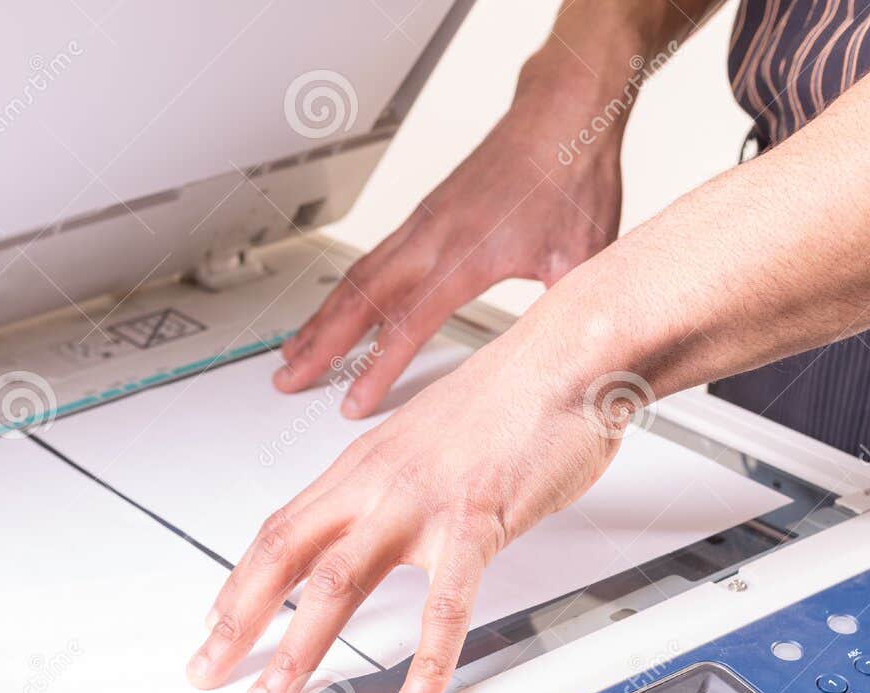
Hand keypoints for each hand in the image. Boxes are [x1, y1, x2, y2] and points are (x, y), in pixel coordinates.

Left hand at [187, 343, 628, 692]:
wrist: (569, 355)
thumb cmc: (514, 396)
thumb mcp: (433, 440)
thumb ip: (401, 485)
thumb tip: (385, 522)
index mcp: (365, 464)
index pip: (282, 531)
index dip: (241, 583)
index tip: (216, 624)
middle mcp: (379, 482)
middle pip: (285, 558)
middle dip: (237, 624)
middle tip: (208, 673)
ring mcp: (422, 502)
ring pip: (339, 583)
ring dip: (298, 650)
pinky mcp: (476, 520)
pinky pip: (445, 604)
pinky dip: (427, 661)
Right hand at [272, 92, 623, 417]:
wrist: (561, 115)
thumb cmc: (570, 177)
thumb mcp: (582, 258)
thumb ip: (564, 313)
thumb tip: (567, 358)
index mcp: (468, 256)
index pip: (409, 323)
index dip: (378, 368)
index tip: (354, 401)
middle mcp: (433, 238)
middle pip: (359, 301)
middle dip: (319, 346)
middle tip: (288, 380)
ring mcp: (422, 224)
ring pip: (355, 278)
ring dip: (320, 319)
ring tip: (293, 352)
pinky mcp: (423, 215)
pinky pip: (370, 259)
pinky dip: (342, 290)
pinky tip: (334, 307)